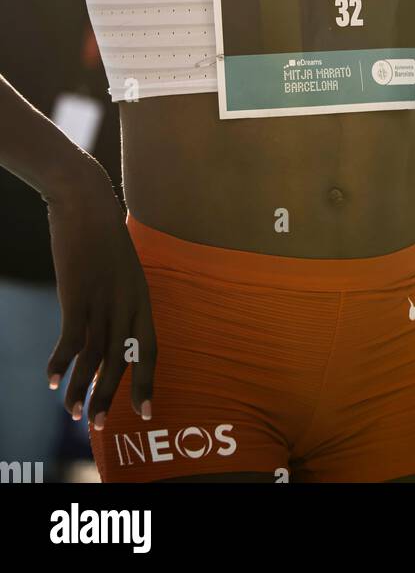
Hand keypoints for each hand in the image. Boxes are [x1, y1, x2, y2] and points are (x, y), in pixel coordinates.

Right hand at [43, 161, 156, 427]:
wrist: (86, 201)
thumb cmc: (100, 235)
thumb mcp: (121, 270)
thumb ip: (118, 300)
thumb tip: (107, 330)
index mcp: (141, 298)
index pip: (149, 349)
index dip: (147, 382)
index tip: (146, 412)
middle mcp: (126, 304)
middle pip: (122, 360)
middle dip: (112, 396)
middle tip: (103, 426)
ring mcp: (102, 300)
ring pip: (95, 357)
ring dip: (82, 388)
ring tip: (73, 414)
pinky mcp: (77, 295)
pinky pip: (71, 340)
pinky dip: (60, 363)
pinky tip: (51, 380)